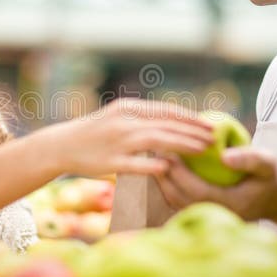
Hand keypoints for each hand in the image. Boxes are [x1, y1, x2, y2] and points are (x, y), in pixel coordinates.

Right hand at [44, 99, 214, 176]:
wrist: (62, 145)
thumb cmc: (95, 132)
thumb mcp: (119, 116)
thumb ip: (143, 118)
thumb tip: (174, 121)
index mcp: (128, 108)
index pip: (166, 111)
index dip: (191, 118)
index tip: (210, 125)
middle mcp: (124, 122)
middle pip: (166, 125)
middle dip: (193, 132)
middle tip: (213, 139)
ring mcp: (116, 142)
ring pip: (156, 140)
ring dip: (182, 145)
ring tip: (202, 151)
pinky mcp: (109, 162)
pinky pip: (135, 163)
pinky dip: (153, 164)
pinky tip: (170, 167)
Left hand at [154, 146, 276, 221]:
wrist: (273, 199)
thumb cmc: (269, 178)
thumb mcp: (268, 163)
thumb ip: (250, 159)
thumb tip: (224, 156)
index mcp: (231, 205)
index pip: (198, 191)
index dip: (181, 174)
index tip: (169, 153)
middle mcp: (216, 215)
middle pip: (180, 198)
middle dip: (165, 176)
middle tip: (155, 151)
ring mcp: (207, 216)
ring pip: (175, 201)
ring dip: (163, 180)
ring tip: (155, 157)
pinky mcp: (200, 212)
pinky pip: (177, 200)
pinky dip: (168, 184)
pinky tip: (163, 166)